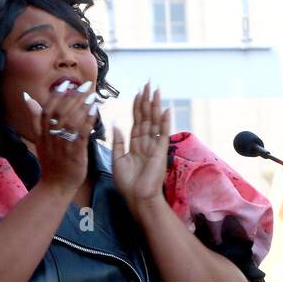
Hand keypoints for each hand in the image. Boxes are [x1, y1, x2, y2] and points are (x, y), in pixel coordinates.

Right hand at [29, 81, 96, 194]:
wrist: (56, 185)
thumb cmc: (51, 161)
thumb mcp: (39, 138)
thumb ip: (35, 117)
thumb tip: (27, 97)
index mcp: (42, 132)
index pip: (47, 109)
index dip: (56, 95)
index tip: (66, 83)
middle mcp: (51, 137)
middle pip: (60, 113)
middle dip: (73, 97)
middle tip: (85, 85)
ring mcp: (63, 145)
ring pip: (71, 122)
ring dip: (82, 107)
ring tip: (92, 96)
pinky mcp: (75, 153)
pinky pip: (81, 134)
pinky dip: (88, 121)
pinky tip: (95, 111)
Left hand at [112, 81, 170, 211]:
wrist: (137, 197)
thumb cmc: (127, 183)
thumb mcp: (117, 159)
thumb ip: (118, 141)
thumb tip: (116, 123)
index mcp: (135, 144)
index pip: (137, 121)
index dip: (137, 106)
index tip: (138, 92)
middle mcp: (146, 142)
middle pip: (147, 117)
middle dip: (147, 100)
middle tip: (148, 84)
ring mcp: (154, 146)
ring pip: (154, 122)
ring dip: (155, 106)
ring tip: (156, 90)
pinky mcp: (160, 152)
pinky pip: (163, 134)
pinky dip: (165, 121)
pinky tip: (166, 109)